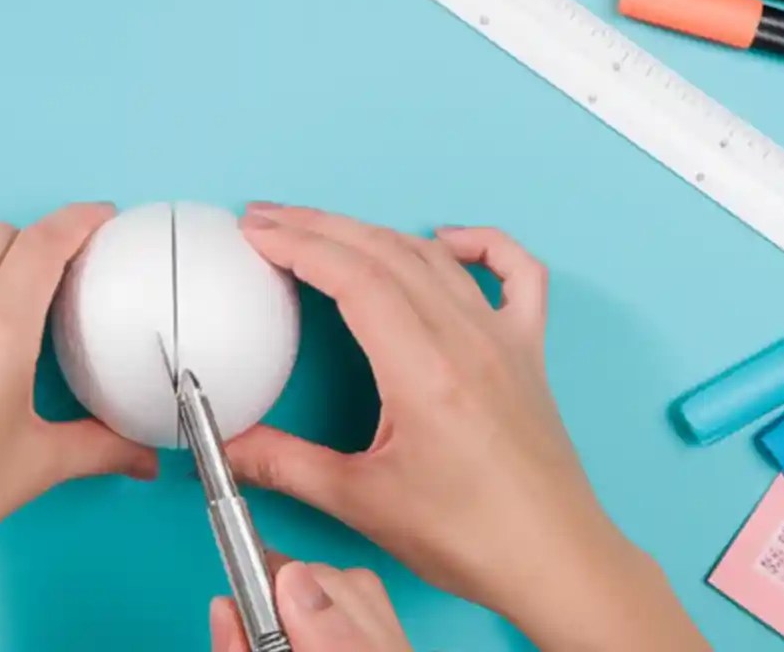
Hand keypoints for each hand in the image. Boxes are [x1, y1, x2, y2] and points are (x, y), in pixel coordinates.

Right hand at [229, 204, 707, 650]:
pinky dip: (478, 243)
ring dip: (371, 232)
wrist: (557, 564)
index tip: (255, 231)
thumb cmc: (473, 538)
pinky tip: (445, 238)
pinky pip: (515, 273)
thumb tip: (226, 446)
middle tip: (265, 219)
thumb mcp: (361, 502)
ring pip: (432, 257)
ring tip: (322, 228)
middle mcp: (467, 339)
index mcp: (425, 369)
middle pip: (384, 251)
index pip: (352, 276)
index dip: (297, 244)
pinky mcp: (527, 353)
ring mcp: (502, 339)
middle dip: (317, 226)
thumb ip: (284, 465)